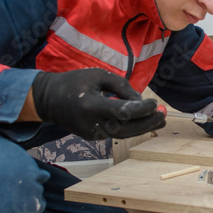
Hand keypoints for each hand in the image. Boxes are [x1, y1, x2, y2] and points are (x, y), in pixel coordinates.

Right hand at [30, 68, 165, 139]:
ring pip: (123, 135)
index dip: (142, 109)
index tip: (154, 103)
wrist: (49, 100)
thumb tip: (141, 100)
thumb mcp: (98, 76)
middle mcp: (92, 124)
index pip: (123, 112)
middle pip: (126, 130)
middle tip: (163, 115)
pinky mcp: (92, 137)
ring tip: (160, 120)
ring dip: (143, 128)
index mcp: (91, 106)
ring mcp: (91, 134)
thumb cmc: (75, 83)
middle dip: (148, 123)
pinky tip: (143, 120)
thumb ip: (121, 87)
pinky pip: (115, 133)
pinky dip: (130, 127)